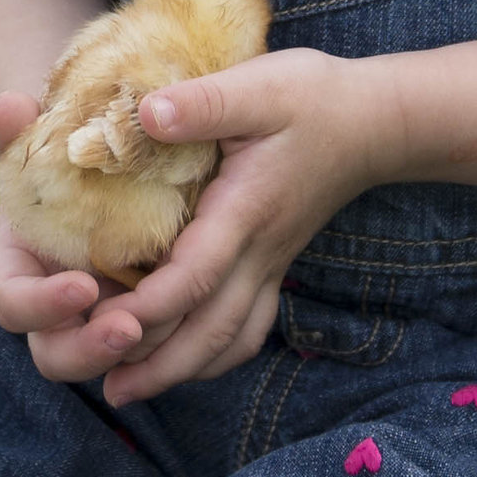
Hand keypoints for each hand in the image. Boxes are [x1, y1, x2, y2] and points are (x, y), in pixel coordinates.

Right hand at [0, 87, 150, 381]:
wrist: (116, 156)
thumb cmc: (72, 143)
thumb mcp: (51, 132)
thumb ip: (25, 124)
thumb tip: (8, 106)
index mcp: (23, 262)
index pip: (13, 304)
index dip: (41, 305)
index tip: (83, 284)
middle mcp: (56, 299)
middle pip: (53, 352)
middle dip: (87, 349)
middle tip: (128, 328)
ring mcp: (99, 314)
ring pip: (105, 361)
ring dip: (132, 358)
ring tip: (166, 328)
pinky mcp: (142, 314)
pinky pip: (153, 349)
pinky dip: (171, 347)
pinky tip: (202, 324)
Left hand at [92, 47, 388, 405]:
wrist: (377, 122)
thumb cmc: (314, 99)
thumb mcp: (261, 86)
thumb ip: (204, 103)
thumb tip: (145, 115)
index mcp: (245, 211)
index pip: (194, 275)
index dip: (147, 307)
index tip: (99, 325)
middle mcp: (259, 252)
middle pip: (210, 330)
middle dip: (158, 364)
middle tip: (107, 390)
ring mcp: (270, 265)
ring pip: (229, 339)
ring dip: (180, 369)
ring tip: (129, 388)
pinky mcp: (274, 265)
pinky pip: (246, 328)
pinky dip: (212, 355)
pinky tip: (182, 360)